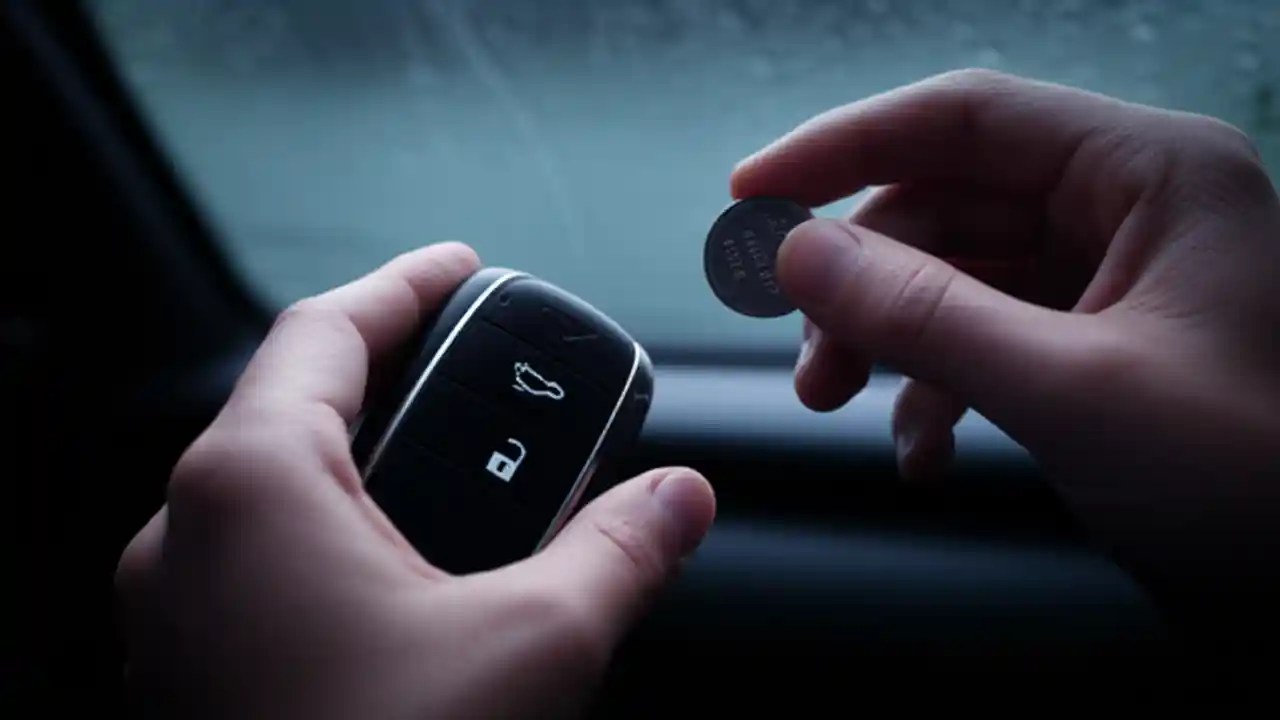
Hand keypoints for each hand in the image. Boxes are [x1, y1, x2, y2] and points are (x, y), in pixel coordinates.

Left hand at [114, 242, 715, 718]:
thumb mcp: (535, 647)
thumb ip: (619, 552)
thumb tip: (680, 501)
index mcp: (249, 489)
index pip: (325, 329)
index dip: (405, 284)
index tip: (461, 265)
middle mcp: (187, 537)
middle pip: (295, 404)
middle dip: (392, 372)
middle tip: (470, 359)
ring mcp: (181, 611)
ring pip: (276, 488)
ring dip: (366, 460)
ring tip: (455, 460)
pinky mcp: (197, 672)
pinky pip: (264, 562)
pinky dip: (338, 535)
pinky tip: (412, 574)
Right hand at [732, 70, 1279, 639]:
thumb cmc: (1255, 483)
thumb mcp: (1072, 392)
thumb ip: (925, 315)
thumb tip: (797, 254)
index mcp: (1150, 175)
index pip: (964, 119)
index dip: (842, 146)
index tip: (751, 193)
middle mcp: (1131, 211)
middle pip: (946, 207)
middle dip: (861, 281)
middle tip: (806, 354)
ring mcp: (1115, 283)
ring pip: (955, 278)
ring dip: (887, 340)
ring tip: (838, 402)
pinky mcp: (1100, 352)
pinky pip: (987, 341)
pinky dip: (937, 392)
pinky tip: (924, 453)